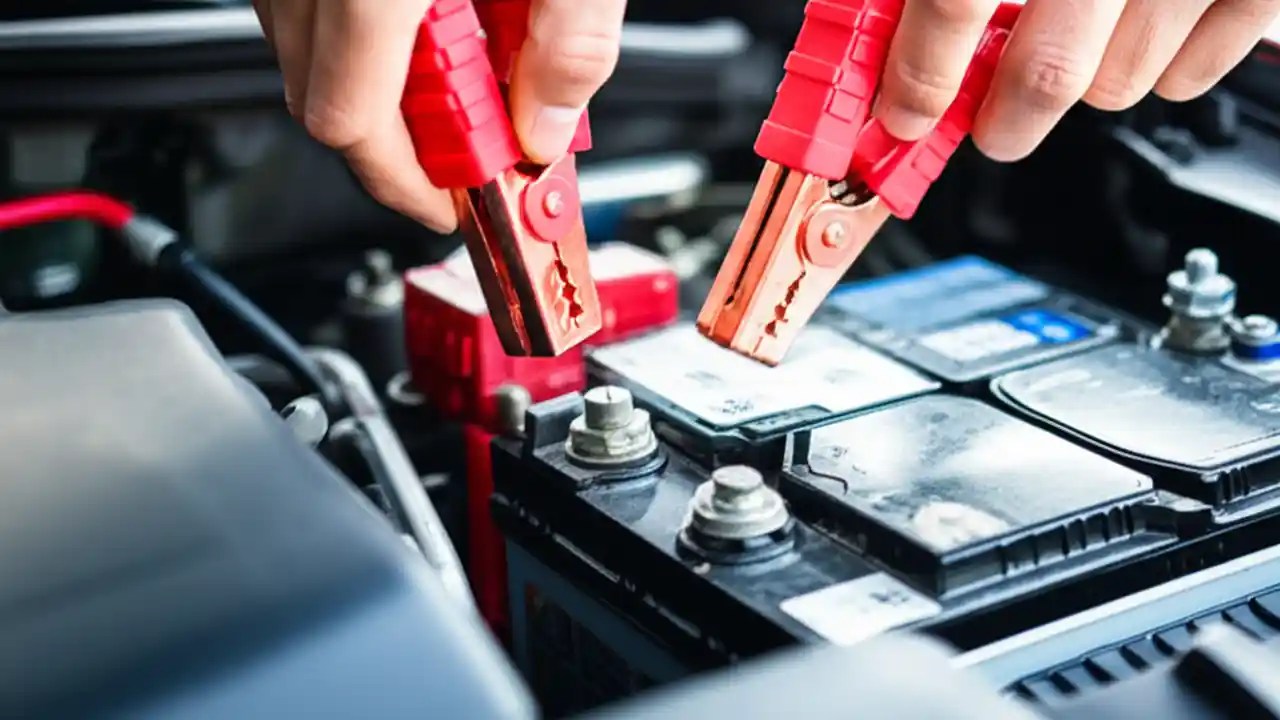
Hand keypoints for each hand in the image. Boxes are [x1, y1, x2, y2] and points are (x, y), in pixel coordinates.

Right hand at [252, 0, 626, 232]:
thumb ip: (570, 40)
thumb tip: (547, 126)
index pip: (351, 124)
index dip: (407, 185)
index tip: (456, 204)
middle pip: (316, 98)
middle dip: (398, 141)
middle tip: (470, 139)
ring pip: (298, 49)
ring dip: (372, 77)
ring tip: (456, 53)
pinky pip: (298, 2)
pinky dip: (352, 27)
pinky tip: (422, 7)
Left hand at [874, 0, 1279, 161]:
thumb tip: (878, 17)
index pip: (957, 1)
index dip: (921, 72)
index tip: (904, 111)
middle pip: (1048, 71)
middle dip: (1003, 119)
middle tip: (989, 126)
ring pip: (1119, 83)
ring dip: (1082, 83)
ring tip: (1072, 40)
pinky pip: (1195, 72)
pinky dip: (1159, 69)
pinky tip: (1136, 31)